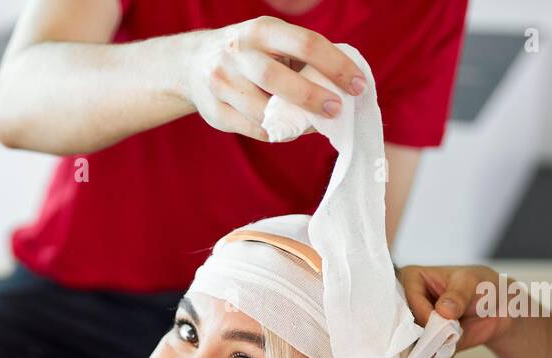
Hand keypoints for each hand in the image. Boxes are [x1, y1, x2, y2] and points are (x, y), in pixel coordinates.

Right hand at [183, 16, 365, 139]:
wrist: (192, 64)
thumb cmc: (251, 54)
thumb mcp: (271, 41)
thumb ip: (302, 57)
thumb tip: (345, 84)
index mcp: (260, 30)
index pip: (305, 44)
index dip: (336, 65)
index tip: (358, 85)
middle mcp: (237, 53)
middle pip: (278, 80)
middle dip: (313, 97)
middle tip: (336, 109)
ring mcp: (222, 84)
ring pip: (265, 112)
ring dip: (295, 122)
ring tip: (313, 124)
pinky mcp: (215, 112)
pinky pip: (254, 130)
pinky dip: (277, 132)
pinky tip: (288, 129)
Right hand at [398, 264, 510, 350]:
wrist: (499, 310)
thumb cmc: (482, 286)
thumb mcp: (472, 283)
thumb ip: (458, 295)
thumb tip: (444, 310)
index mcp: (412, 279)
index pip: (405, 298)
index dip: (422, 311)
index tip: (443, 317)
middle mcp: (407, 303)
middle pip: (401, 322)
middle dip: (421, 332)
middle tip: (443, 335)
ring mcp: (415, 325)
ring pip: (408, 342)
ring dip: (427, 347)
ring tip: (448, 343)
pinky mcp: (424, 344)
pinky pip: (419, 356)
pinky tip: (446, 352)